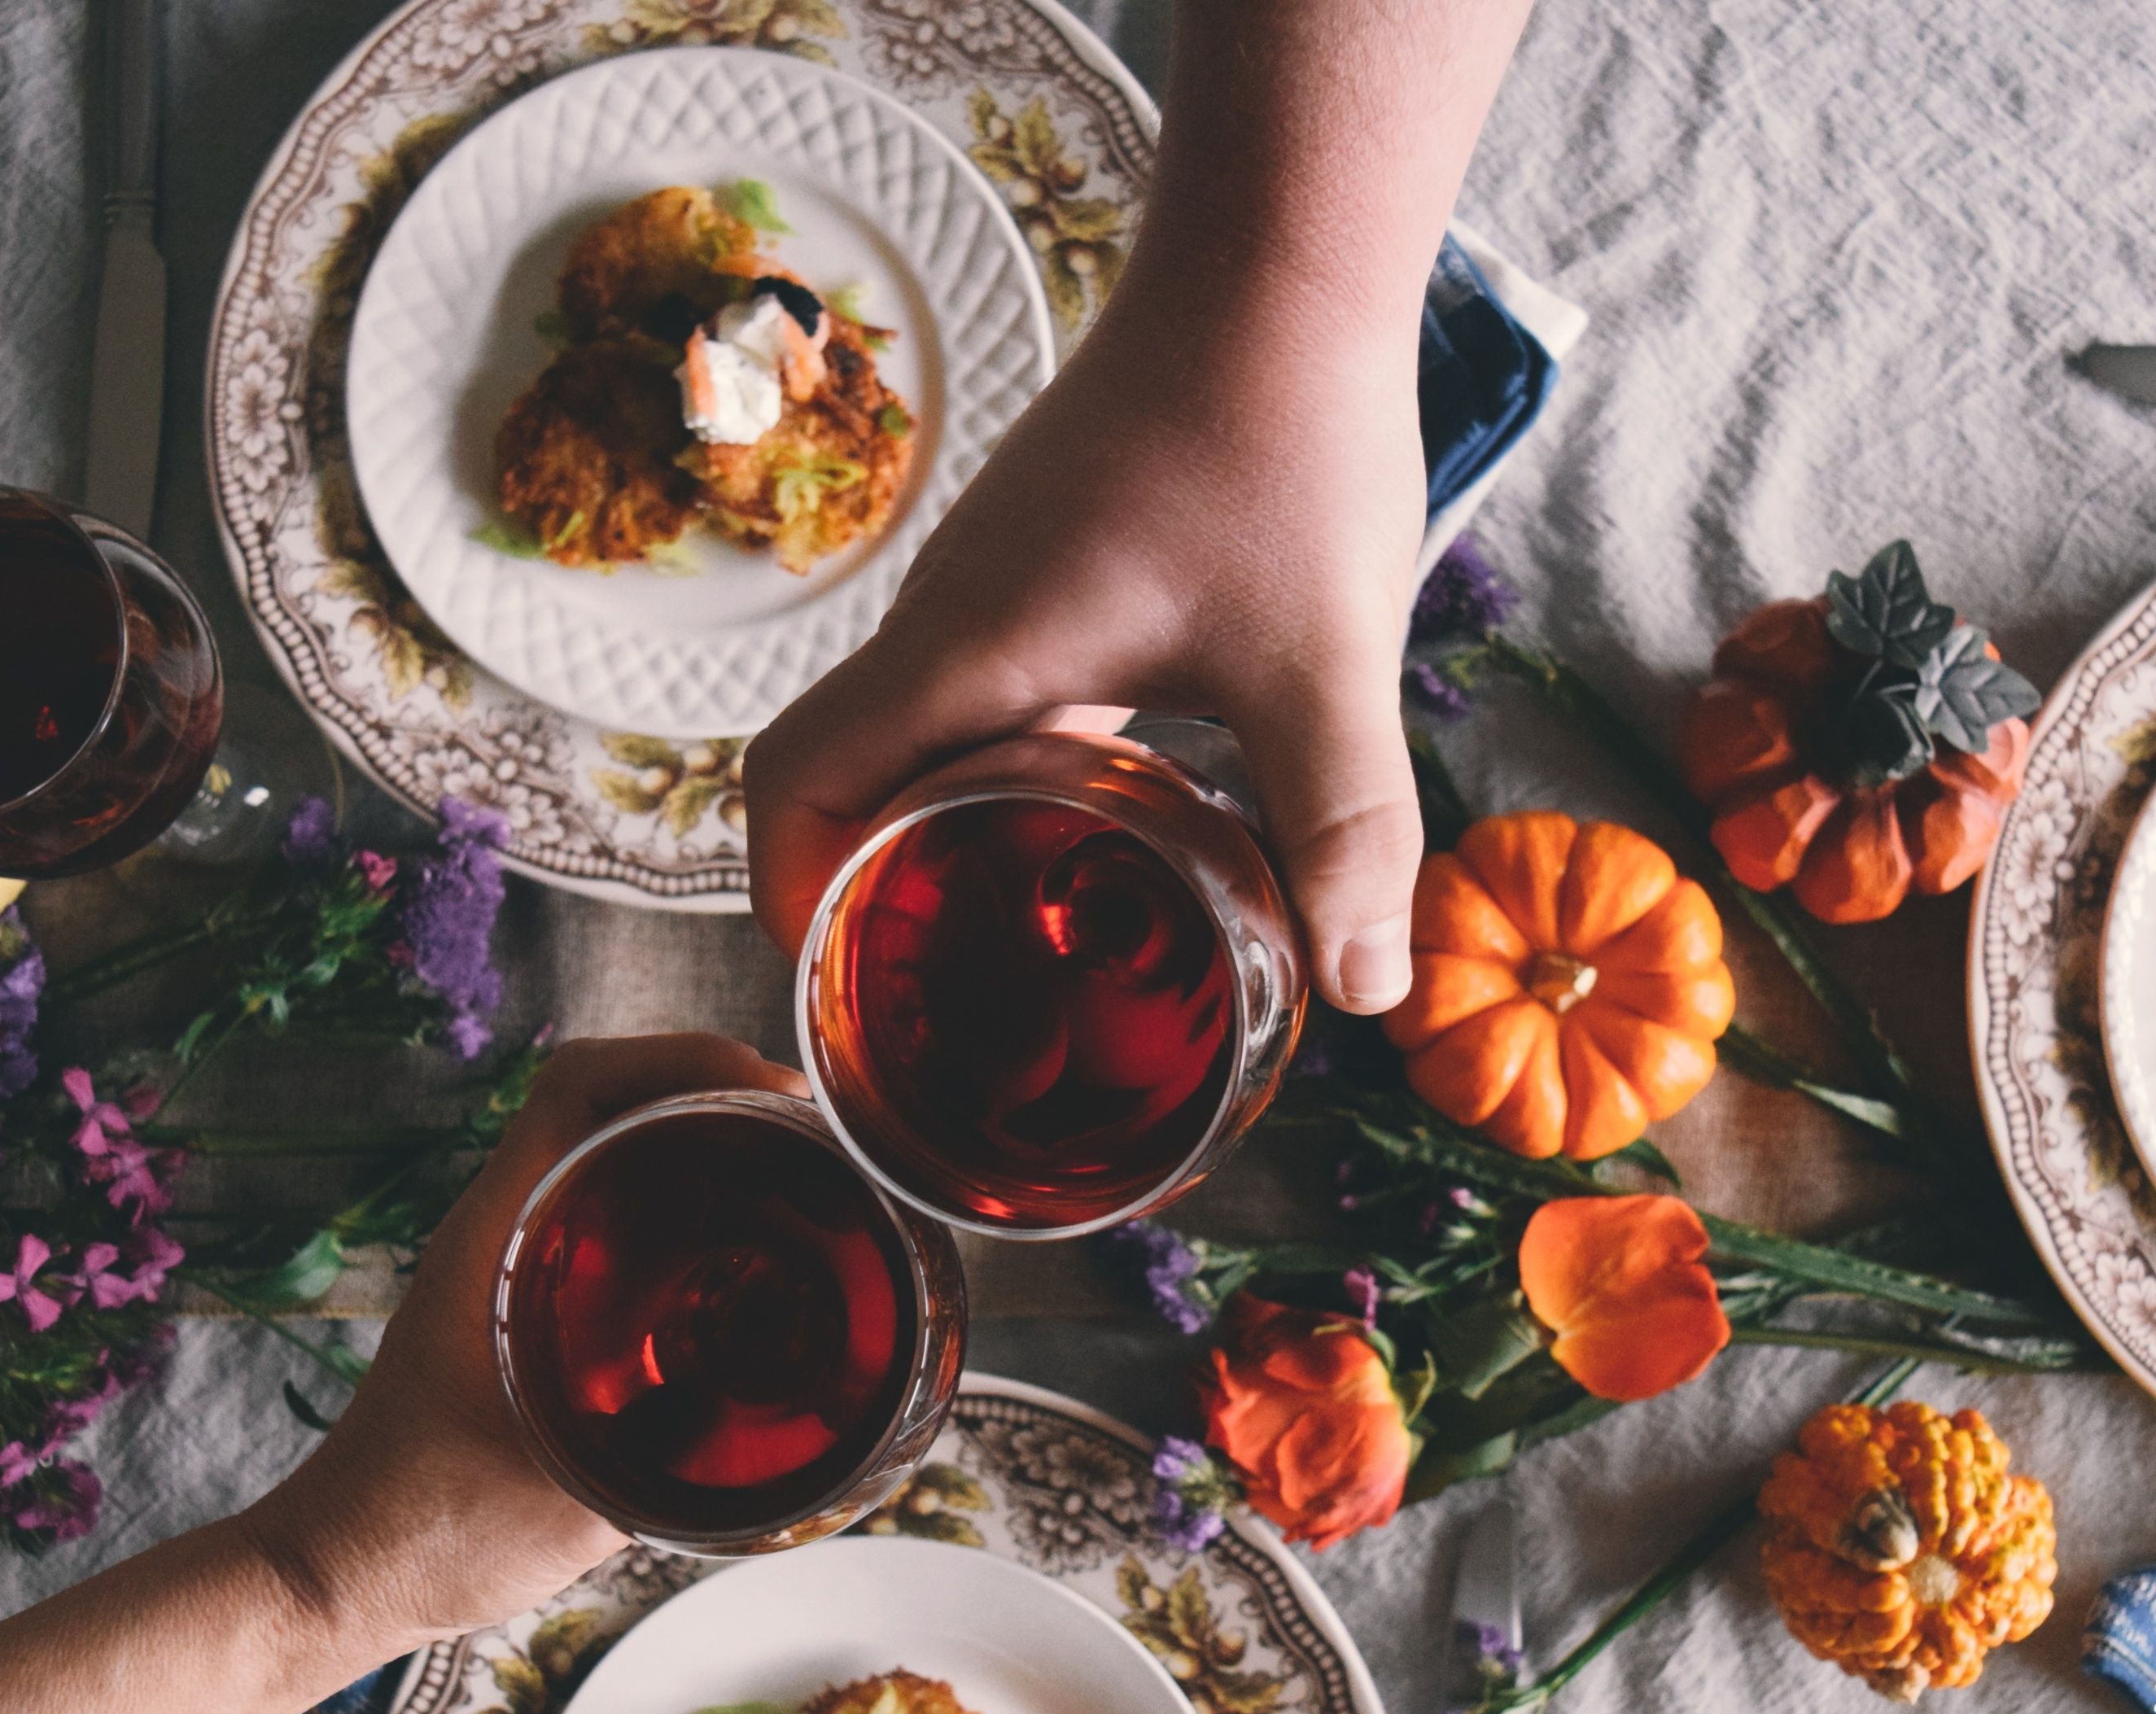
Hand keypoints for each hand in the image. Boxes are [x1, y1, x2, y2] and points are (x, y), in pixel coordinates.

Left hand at [237, 1033, 803, 1654]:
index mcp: (494, 1241)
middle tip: (813, 1136)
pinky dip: (677, 1217)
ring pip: (610, 1161)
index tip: (769, 1091)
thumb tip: (795, 1435)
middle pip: (611, 1105)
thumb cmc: (421, 1534)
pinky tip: (740, 1269)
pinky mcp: (518, 1310)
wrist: (336, 1576)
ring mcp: (505, 1266)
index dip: (680, 1061)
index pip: (579, 1085)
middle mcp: (497, 1233)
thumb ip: (674, 1462)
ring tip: (798, 1181)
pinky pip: (606, 1225)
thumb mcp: (568, 1501)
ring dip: (698, 1150)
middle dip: (716, 1097)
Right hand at [744, 257, 1428, 1013]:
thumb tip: (1369, 987)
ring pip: (925, 734)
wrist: (1282, 268)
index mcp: (969, 648)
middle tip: (952, 1003)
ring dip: (952, 833)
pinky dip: (1019, 773)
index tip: (840, 986)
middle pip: (848, 772)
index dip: (787, 889)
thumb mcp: (1322, 664)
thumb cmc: (1279, 437)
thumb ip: (1342, 827)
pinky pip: (991, 692)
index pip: (798, 777)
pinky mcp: (1050, 565)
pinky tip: (1112, 826)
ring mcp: (996, 586)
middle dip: (873, 893)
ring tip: (1027, 939)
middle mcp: (953, 616)